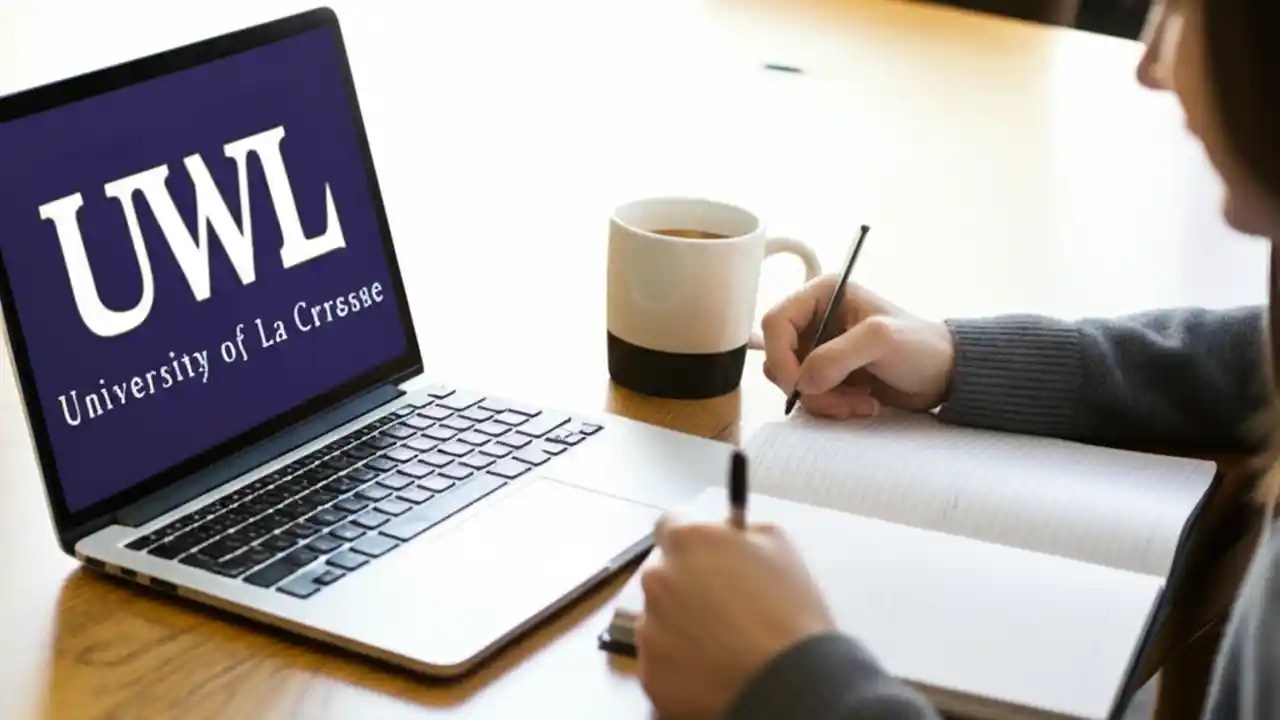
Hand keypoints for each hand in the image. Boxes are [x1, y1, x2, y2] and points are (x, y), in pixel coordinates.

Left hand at [635, 515, 835, 719]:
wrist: (788, 683)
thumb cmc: (790, 612)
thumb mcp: (780, 546)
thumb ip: (744, 532)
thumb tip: (729, 533)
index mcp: (687, 542)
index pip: (669, 525)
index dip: (690, 540)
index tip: (706, 554)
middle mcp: (658, 580)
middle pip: (664, 575)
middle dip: (687, 585)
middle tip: (724, 606)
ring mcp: (649, 629)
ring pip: (660, 620)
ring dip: (682, 626)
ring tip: (724, 643)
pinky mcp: (649, 673)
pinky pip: (661, 661)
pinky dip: (681, 664)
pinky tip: (714, 669)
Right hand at [759, 275, 954, 418]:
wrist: (944, 375)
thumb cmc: (919, 346)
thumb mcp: (880, 341)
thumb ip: (836, 356)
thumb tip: (803, 382)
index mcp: (822, 295)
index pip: (776, 323)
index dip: (780, 356)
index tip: (799, 386)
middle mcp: (815, 319)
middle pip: (779, 356)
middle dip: (807, 385)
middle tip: (841, 400)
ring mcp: (819, 349)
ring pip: (792, 381)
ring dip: (823, 400)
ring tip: (860, 402)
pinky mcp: (827, 375)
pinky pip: (809, 396)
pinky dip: (831, 406)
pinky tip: (863, 403)